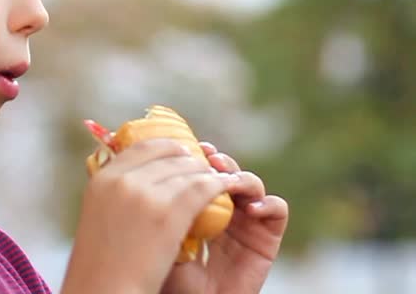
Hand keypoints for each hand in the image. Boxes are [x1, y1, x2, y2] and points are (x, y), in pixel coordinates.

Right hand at [60, 139, 233, 293]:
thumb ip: (116, 194)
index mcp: (103, 179)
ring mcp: (145, 194)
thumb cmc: (103, 263)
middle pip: (166, 155)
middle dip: (188, 159)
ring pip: (187, 169)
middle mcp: (122, 180)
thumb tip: (134, 181)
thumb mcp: (99, 216)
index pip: (139, 148)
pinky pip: (202, 188)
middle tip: (202, 167)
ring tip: (218, 178)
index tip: (179, 154)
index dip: (164, 148)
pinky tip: (227, 187)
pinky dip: (217, 185)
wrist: (105, 290)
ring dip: (206, 172)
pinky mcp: (169, 212)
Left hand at [159, 142, 288, 293]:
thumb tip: (149, 169)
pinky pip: (277, 211)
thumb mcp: (157, 238)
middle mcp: (221, 212)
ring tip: (227, 180)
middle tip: (207, 157)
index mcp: (194, 208)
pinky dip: (268, 203)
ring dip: (241, 176)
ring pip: (251, 184)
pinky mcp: (266, 239)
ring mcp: (245, 223)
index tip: (182, 147)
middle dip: (217, 161)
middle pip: (225, 173)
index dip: (194, 158)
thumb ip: (160, 209)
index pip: (199, 173)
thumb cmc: (169, 281)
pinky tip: (250, 208)